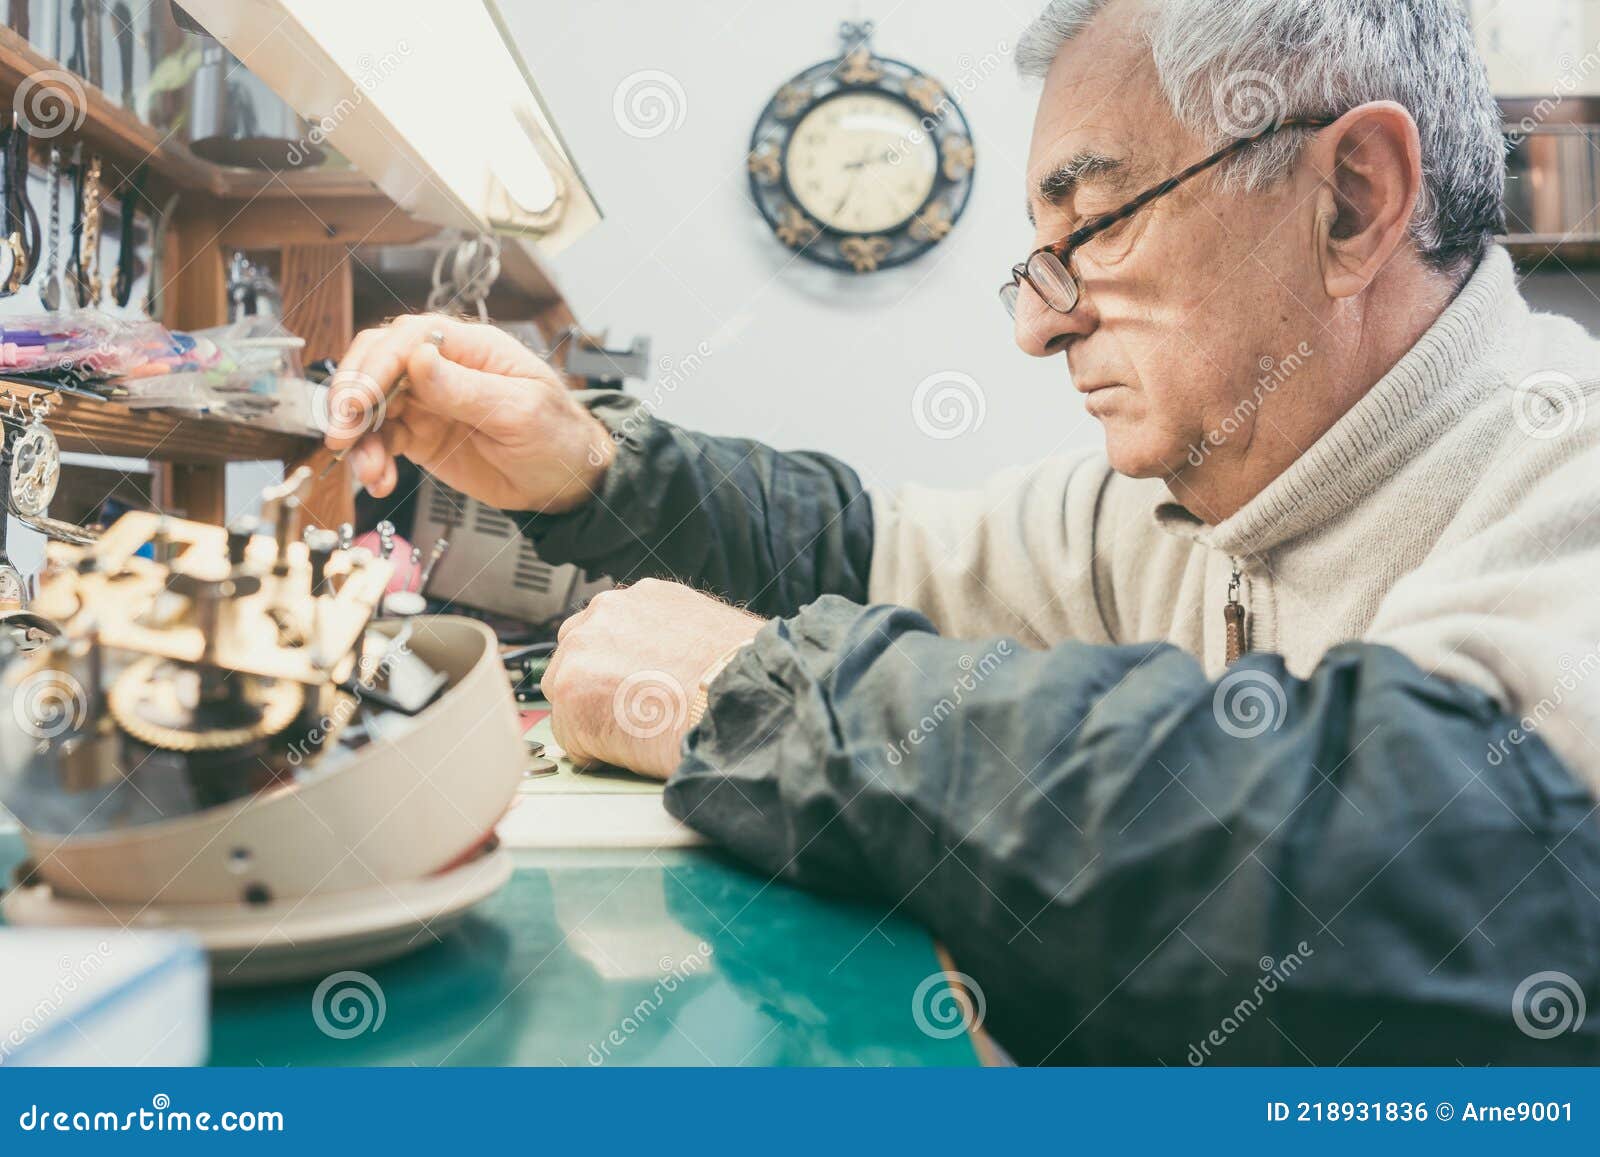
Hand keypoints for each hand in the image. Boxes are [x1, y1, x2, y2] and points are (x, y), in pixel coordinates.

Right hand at [324, 313, 614, 511]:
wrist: (567, 482)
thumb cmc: (558, 436)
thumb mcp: (520, 411)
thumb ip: (466, 388)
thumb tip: (418, 357)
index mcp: (470, 347)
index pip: (407, 339)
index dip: (376, 367)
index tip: (361, 402)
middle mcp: (442, 367)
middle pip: (376, 364)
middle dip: (353, 397)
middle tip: (344, 433)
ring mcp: (428, 401)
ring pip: (372, 406)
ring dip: (360, 437)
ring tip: (368, 471)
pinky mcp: (421, 434)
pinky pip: (383, 440)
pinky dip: (372, 458)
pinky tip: (379, 480)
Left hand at [541, 579, 765, 778]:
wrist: (738, 698)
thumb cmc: (741, 674)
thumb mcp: (710, 631)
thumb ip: (675, 638)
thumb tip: (674, 665)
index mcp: (641, 598)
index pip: (608, 630)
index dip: (617, 666)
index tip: (630, 688)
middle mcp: (605, 614)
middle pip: (577, 657)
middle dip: (595, 687)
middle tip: (630, 714)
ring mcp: (581, 651)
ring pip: (568, 695)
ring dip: (592, 718)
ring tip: (635, 735)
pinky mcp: (570, 692)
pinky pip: (570, 734)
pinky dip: (593, 750)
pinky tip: (630, 751)